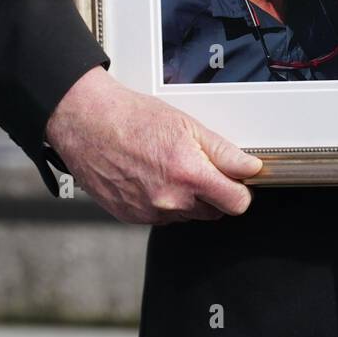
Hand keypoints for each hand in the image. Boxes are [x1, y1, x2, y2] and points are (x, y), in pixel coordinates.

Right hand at [44, 66, 262, 224]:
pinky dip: (162, 202)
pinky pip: (160, 217)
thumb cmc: (131, 119)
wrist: (86, 124)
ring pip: (186, 215)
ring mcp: (149, 212)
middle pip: (213, 212)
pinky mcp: (131, 217)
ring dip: (186, 198)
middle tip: (197, 166)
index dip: (240, 191)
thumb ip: (224, 152)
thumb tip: (250, 167)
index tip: (237, 181)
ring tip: (167, 167)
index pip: (236, 204)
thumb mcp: (187, 125)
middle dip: (213, 192)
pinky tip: (150, 177)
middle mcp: (170, 200)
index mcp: (189, 175)